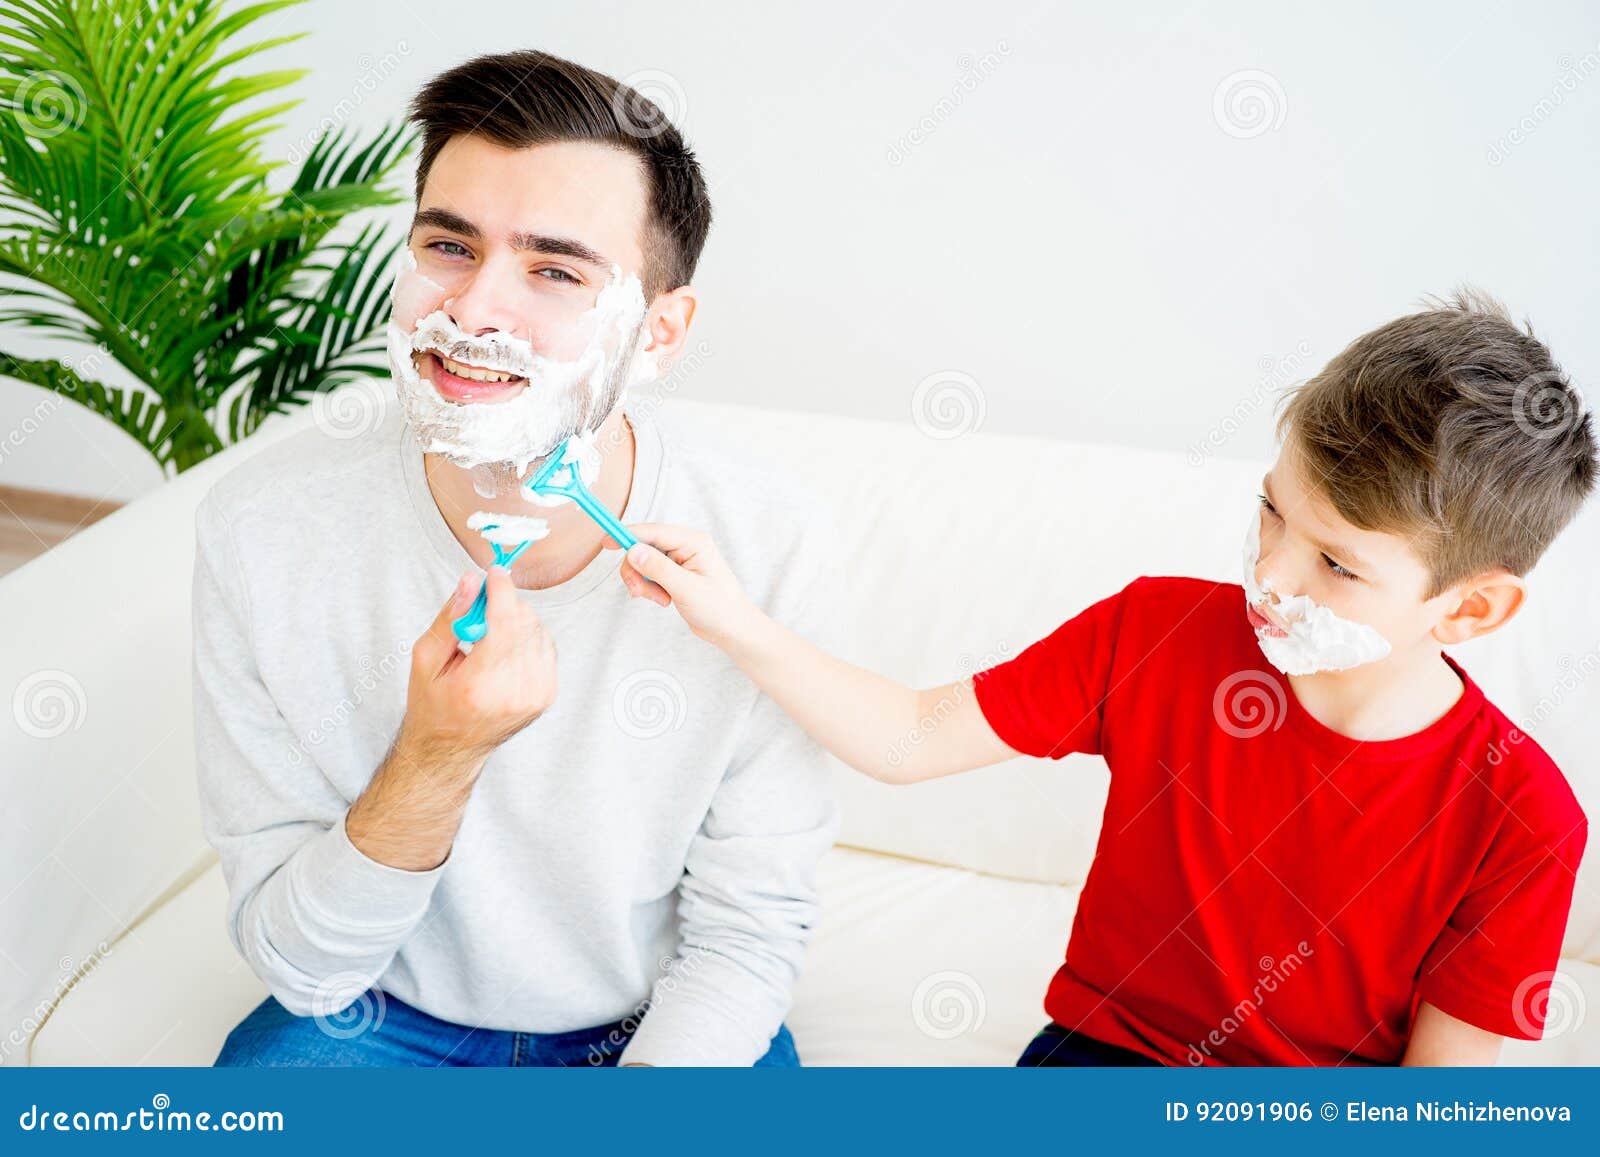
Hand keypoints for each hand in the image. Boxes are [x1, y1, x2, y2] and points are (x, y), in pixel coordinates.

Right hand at [401, 564, 558, 768]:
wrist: (451, 747)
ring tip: (487, 643)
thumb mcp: (426, 657)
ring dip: (515, 623)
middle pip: (524, 622)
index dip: (501, 590)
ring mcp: (536, 695)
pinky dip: (527, 639)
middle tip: (477, 617)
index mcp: (479, 685)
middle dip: (502, 606)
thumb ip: (451, 616)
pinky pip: (546, 645)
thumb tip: (472, 581)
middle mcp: (514, 692)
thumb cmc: (433, 704)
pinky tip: (504, 652)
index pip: (504, 622)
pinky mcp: (548, 694)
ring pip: (538, 630)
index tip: (494, 573)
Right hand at [605, 523, 761, 647]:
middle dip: (636, 570)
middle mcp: (685, 546)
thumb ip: (658, 569)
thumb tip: (633, 551)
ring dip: (643, 583)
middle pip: (643, 547)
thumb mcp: (686, 589)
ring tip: (659, 600)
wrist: (732, 629)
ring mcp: (678, 560)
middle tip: (639, 592)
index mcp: (693, 542)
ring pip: (642, 563)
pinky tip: (662, 600)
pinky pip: (649, 574)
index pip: (653, 532)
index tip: (605, 543)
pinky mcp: (673, 574)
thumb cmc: (720, 608)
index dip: (627, 535)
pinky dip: (648, 588)